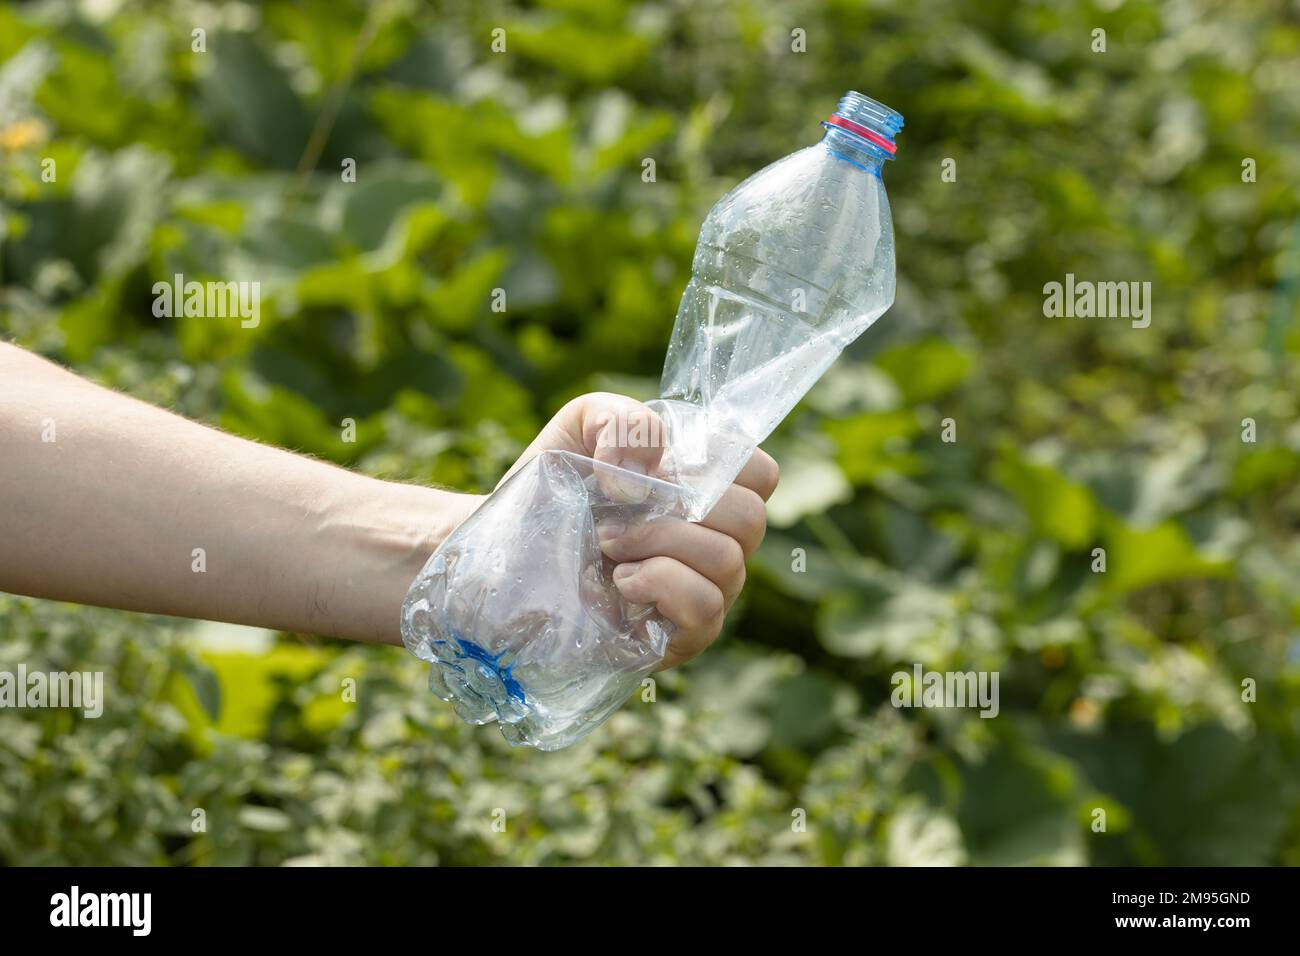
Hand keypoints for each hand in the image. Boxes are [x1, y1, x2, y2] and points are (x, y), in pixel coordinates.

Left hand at [506, 392, 778, 669]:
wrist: (506, 548)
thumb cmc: (554, 488)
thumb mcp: (583, 426)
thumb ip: (625, 419)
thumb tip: (649, 469)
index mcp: (708, 492)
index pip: (760, 474)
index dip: (720, 460)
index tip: (663, 464)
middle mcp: (717, 543)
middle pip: (750, 517)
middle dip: (682, 504)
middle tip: (620, 509)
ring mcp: (706, 593)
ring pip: (728, 560)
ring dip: (660, 541)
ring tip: (608, 544)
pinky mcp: (684, 637)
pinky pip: (706, 608)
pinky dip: (661, 583)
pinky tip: (620, 581)